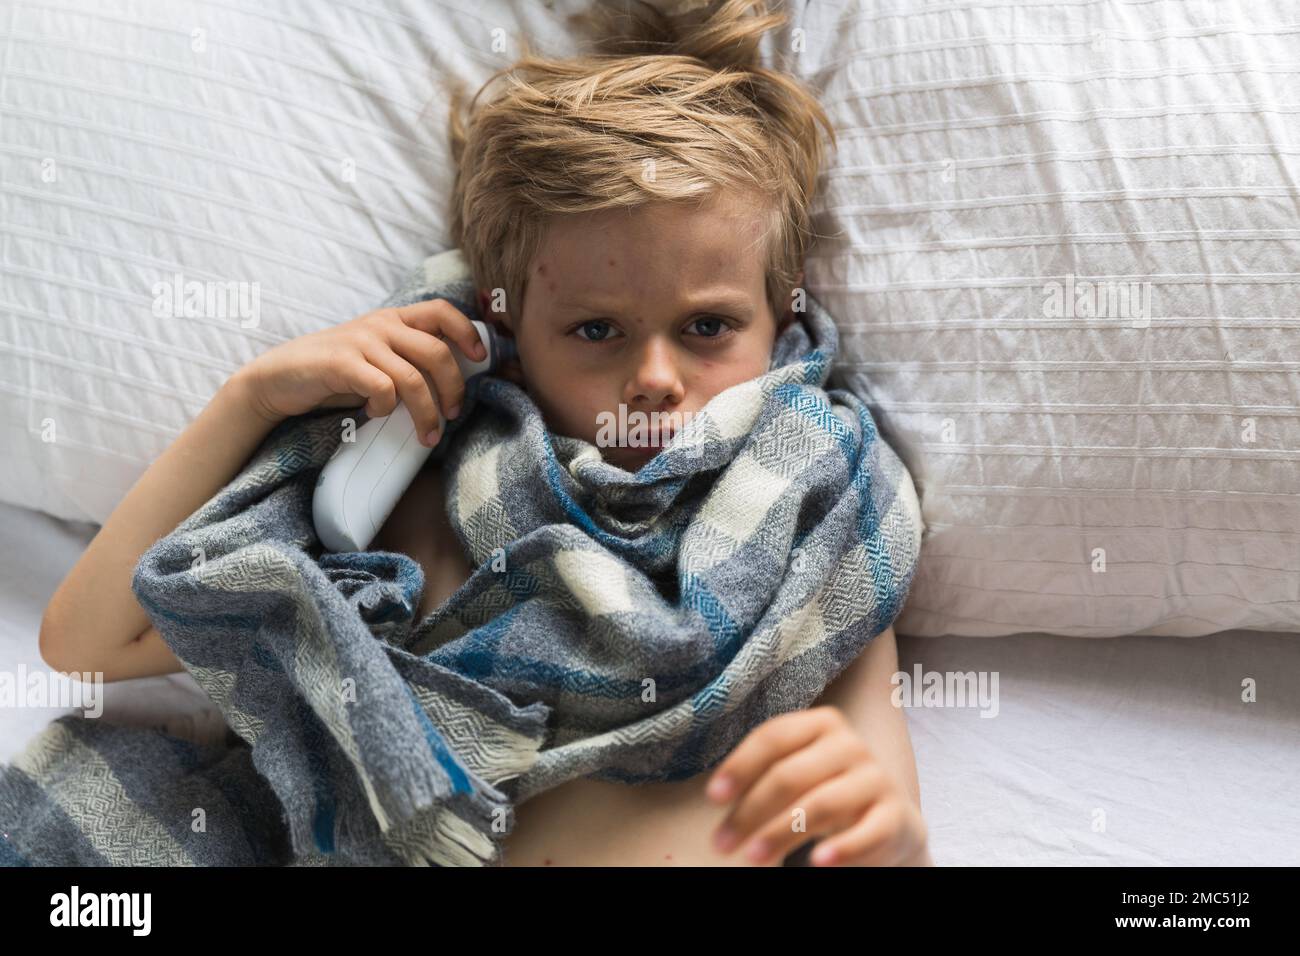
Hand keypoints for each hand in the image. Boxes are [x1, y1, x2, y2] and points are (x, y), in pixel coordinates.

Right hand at [239, 299, 486, 446]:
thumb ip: (408, 359)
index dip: (467, 332)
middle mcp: (381, 325)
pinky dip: (385, 408)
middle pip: (437, 352)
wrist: (279, 378)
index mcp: (394, 319)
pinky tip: (375, 414)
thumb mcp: (377, 358)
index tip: (481, 359)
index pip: (442, 311)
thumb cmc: (336, 374)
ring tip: (427, 435)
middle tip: (453, 415)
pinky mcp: (341, 363)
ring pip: (414, 378)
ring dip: (426, 413)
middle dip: (453, 389)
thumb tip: (454, 383)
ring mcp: (361, 342)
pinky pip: (382, 388)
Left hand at [706, 705, 929, 865]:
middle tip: (721, 843)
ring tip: (752, 858)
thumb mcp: (796, 773)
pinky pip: (866, 833)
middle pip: (790, 775)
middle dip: (750, 812)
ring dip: (781, 834)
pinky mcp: (896, 816)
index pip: (773, 737)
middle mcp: (850, 745)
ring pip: (821, 805)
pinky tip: (816, 863)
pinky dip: (841, 850)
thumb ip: (761, 777)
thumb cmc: (825, 790)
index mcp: (821, 724)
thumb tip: (719, 799)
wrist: (887, 821)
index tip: (713, 797)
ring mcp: (876, 779)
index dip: (740, 766)